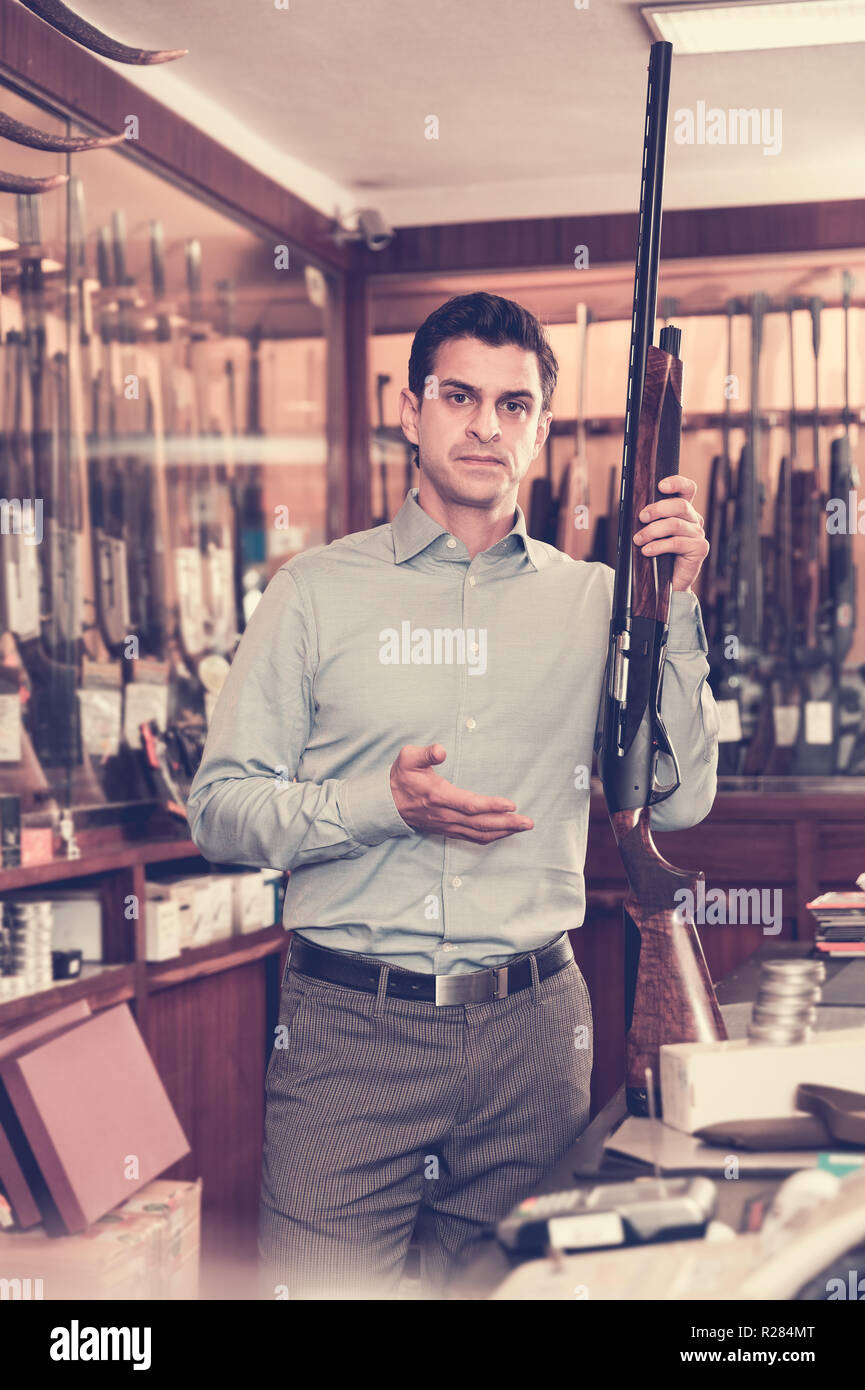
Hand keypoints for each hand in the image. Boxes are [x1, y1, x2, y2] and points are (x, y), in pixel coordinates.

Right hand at [390, 744, 533, 843]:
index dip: (491, 806)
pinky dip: (491, 837)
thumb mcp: (408, 758)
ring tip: (522, 827)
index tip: (511, 804)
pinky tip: (504, 833)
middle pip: (480, 824)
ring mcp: (446, 825)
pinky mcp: (447, 829)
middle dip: (507, 824)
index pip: (470, 805)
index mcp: (438, 796)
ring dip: (503, 832)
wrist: (386, 803)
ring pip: (478, 834)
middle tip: (528, 822)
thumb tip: (441, 750)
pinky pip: (472, 838)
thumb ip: (426, 753)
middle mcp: (445, 814)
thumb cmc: (402, 777)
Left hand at [632, 474, 708, 592]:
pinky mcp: (700, 548)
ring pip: (675, 524)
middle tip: (641, 517)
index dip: (677, 483)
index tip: (660, 485)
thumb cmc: (658, 555)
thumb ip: (650, 518)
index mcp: (684, 511)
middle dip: (657, 509)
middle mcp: (694, 520)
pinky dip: (658, 546)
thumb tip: (637, 509)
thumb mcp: (652, 532)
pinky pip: (677, 542)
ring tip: (638, 540)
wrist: (667, 583)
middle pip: (680, 505)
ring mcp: (698, 534)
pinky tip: (647, 551)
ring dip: (652, 531)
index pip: (687, 489)